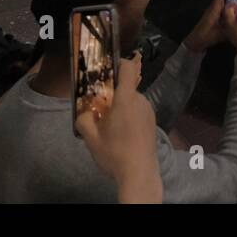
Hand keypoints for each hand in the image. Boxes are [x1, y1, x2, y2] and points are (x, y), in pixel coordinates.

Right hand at [75, 54, 161, 202]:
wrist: (139, 173)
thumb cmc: (115, 154)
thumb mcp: (91, 138)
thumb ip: (84, 120)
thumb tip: (83, 112)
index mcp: (126, 99)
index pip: (127, 68)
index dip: (118, 62)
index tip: (106, 67)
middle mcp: (141, 101)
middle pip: (126, 87)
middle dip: (112, 93)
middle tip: (99, 106)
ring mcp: (149, 111)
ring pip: (132, 100)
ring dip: (121, 106)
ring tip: (109, 124)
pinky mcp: (153, 122)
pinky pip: (138, 111)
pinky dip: (129, 115)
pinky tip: (121, 133)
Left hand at [182, 0, 227, 52]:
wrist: (195, 43)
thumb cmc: (206, 37)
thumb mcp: (218, 33)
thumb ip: (228, 24)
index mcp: (214, 10)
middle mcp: (213, 8)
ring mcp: (213, 11)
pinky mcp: (213, 15)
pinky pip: (222, 4)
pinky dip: (227, 0)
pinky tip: (234, 2)